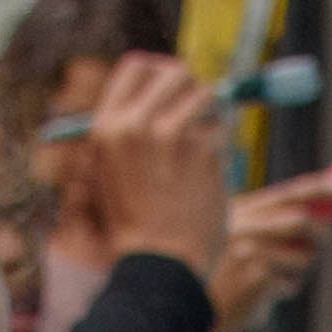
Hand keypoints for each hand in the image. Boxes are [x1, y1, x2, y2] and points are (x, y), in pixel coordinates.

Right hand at [74, 52, 234, 280]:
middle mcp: (137, 123)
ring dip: (211, 117)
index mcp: (108, 126)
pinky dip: (221, 146)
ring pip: (207, 96)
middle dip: (191, 91)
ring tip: (201, 151)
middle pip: (176, 72)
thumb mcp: (112, 172)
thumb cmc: (137, 226)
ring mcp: (172, 134)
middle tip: (195, 119)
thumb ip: (129, 130)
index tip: (171, 90)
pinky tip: (208, 175)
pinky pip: (223, 129)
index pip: (137, 66)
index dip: (159, 73)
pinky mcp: (204, 149)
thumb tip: (160, 92)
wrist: (159, 266)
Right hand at [211, 174, 331, 331]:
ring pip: (302, 256)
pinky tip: (263, 295)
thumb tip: (322, 213)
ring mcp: (248, 252)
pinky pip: (291, 283)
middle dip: (319, 234)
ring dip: (298, 270)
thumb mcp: (242, 240)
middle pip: (301, 220)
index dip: (319, 186)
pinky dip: (285, 290)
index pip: (287, 192)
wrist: (197, 317)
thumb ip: (274, 223)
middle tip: (320, 242)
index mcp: (240, 211)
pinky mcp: (256, 279)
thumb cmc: (226, 277)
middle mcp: (243, 227)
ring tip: (274, 277)